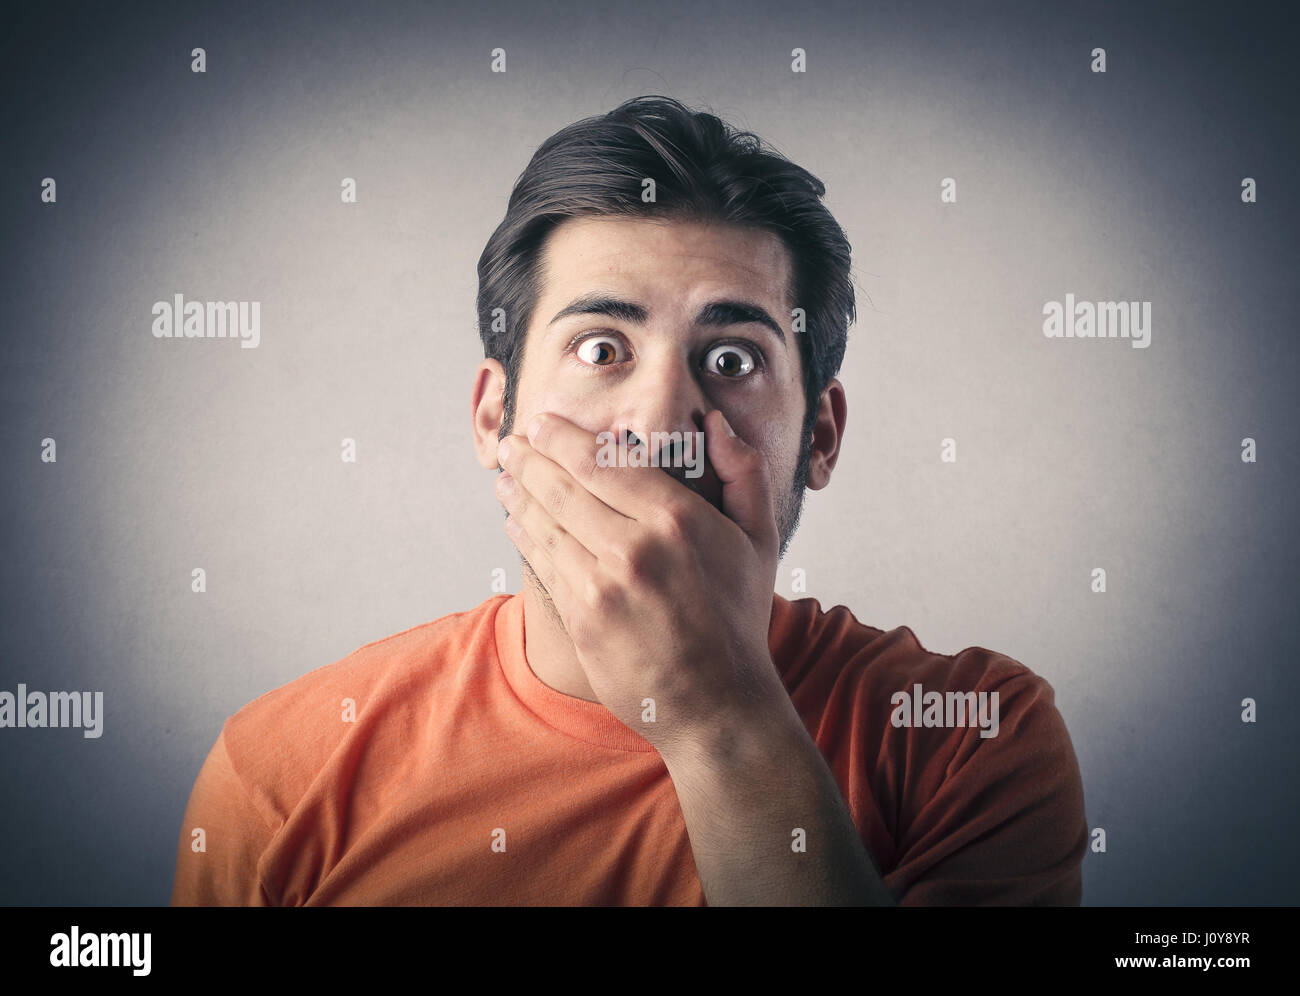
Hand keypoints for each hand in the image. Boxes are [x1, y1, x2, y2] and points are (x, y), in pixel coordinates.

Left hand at [494, 410, 788, 763]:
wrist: (718, 703)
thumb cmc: (739, 617)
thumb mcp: (759, 538)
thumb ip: (743, 471)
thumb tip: (713, 422)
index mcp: (678, 518)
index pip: (603, 461)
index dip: (563, 438)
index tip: (543, 423)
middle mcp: (636, 546)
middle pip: (564, 485)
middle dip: (530, 458)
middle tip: (511, 442)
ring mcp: (604, 585)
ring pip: (546, 523)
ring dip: (519, 494)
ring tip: (504, 476)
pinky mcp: (582, 618)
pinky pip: (545, 564)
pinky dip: (525, 536)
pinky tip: (515, 521)